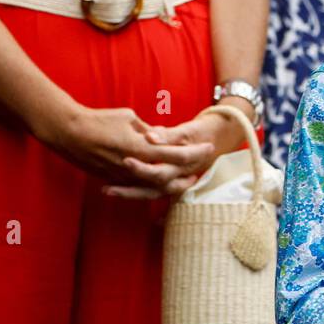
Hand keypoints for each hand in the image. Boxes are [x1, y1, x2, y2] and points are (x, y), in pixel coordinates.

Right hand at [39, 105, 213, 196]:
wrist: (67, 132)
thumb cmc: (99, 120)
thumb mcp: (129, 118)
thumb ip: (148, 131)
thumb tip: (160, 138)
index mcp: (141, 148)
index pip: (176, 154)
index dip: (195, 152)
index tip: (208, 147)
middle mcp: (134, 167)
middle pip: (170, 176)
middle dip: (189, 171)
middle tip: (202, 166)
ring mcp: (123, 176)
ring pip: (155, 187)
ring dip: (173, 185)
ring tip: (187, 181)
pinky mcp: (112, 180)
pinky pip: (138, 188)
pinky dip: (153, 188)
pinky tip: (163, 186)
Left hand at [104, 108, 250, 198]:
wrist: (217, 139)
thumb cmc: (200, 132)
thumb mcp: (187, 130)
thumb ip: (167, 135)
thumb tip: (149, 136)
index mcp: (184, 166)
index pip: (162, 173)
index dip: (143, 169)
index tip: (125, 160)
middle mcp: (178, 177)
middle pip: (152, 189)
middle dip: (130, 187)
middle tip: (107, 184)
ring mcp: (172, 181)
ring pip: (148, 192)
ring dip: (128, 193)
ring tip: (106, 190)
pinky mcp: (166, 180)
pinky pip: (148, 190)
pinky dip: (132, 190)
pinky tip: (113, 188)